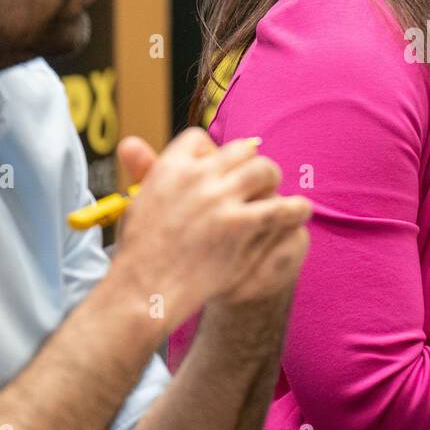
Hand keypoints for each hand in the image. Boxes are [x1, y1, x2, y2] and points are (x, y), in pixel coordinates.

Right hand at [110, 130, 311, 325]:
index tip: (218, 166)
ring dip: (272, 181)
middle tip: (255, 180)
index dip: (211, 152)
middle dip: (248, 163)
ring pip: (264, 170)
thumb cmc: (139, 251)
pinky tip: (300, 212)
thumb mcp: (136, 202)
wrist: (145, 290)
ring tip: (275, 193)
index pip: (199, 139)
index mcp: (169, 167)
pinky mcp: (239, 225)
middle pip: (240, 150)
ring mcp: (220, 200)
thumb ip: (144, 170)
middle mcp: (197, 177)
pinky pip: (280, 207)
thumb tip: (130, 142)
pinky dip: (295, 208)